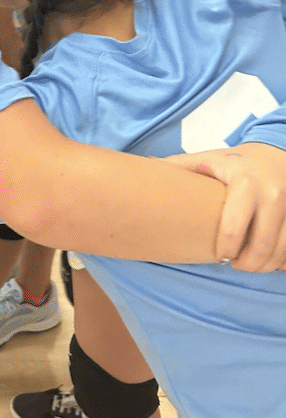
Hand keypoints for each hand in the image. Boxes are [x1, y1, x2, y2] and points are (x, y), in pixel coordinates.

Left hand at [166, 143, 285, 270]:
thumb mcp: (209, 159)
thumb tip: (144, 168)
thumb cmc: (237, 161)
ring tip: (251, 264)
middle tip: (235, 265)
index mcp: (245, 183)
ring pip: (282, 252)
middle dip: (247, 264)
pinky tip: (271, 259)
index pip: (233, 229)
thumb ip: (180, 166)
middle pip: (262, 247)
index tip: (219, 256)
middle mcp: (272, 195)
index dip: (225, 250)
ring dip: (266, 265)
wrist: (278, 152)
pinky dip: (283, 260)